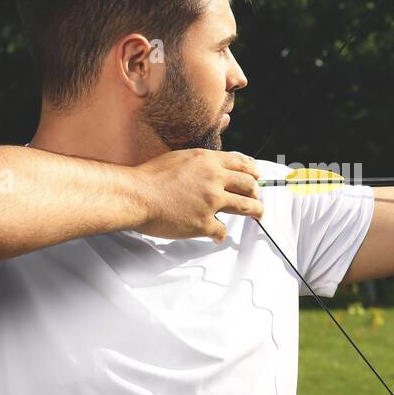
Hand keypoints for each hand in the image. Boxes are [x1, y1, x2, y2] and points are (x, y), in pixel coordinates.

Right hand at [132, 149, 262, 242]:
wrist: (136, 195)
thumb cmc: (150, 177)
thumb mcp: (180, 158)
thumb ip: (200, 163)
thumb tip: (212, 169)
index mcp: (208, 161)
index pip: (241, 164)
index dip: (252, 171)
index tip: (257, 176)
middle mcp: (214, 179)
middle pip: (249, 185)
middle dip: (257, 193)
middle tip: (257, 198)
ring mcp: (211, 202)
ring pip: (246, 207)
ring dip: (255, 212)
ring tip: (258, 215)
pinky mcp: (204, 223)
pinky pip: (222, 231)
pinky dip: (220, 235)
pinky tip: (217, 236)